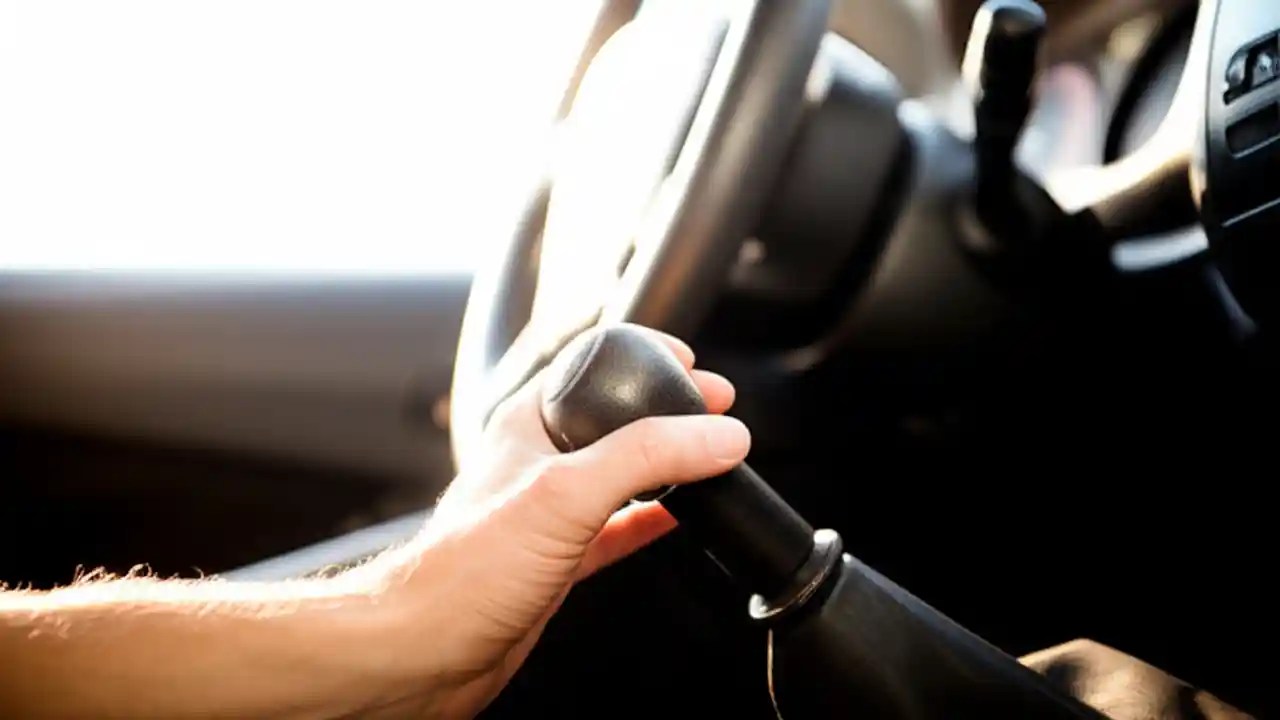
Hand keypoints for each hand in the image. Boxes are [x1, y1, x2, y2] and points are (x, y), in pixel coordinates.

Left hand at [371, 326, 749, 717]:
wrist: (424, 651)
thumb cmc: (461, 572)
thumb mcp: (565, 494)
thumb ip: (645, 457)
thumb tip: (715, 433)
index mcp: (528, 423)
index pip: (594, 368)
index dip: (647, 360)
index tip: (695, 369)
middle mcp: (538, 461)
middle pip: (614, 420)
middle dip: (667, 412)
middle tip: (714, 411)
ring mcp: (548, 512)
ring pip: (619, 474)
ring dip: (664, 465)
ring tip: (707, 458)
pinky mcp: (557, 558)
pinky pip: (616, 527)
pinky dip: (651, 519)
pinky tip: (678, 518)